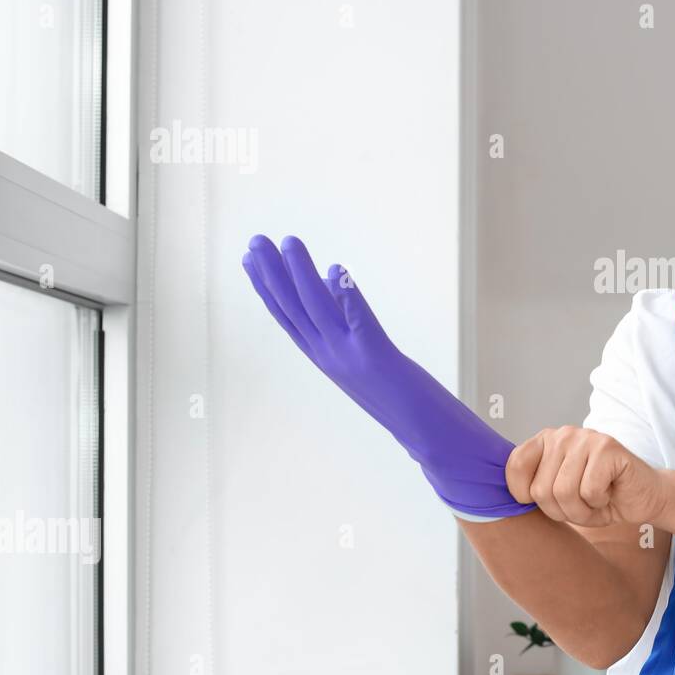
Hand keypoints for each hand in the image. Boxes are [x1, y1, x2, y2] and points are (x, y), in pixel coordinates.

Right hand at [240, 233, 535, 519]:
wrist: (424, 433)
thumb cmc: (397, 391)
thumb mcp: (361, 352)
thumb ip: (344, 316)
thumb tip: (330, 279)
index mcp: (324, 356)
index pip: (286, 317)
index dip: (265, 287)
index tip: (249, 259)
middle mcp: (330, 357)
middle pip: (292, 310)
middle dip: (270, 275)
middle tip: (255, 241)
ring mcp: (350, 358)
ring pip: (318, 310)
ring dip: (300, 274)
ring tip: (289, 242)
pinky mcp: (377, 358)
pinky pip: (359, 322)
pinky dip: (348, 296)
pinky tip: (338, 270)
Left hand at [504, 426, 668, 526]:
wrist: (641, 498)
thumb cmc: (597, 498)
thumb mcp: (556, 494)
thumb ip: (532, 487)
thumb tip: (493, 497)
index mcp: (545, 441)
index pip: (514, 467)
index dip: (525, 495)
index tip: (548, 501)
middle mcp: (563, 434)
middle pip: (540, 490)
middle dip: (561, 511)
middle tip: (582, 504)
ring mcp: (586, 437)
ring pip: (564, 492)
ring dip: (581, 510)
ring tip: (595, 501)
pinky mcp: (609, 448)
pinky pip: (589, 491)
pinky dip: (600, 503)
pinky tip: (610, 492)